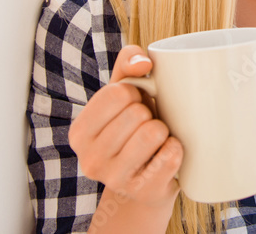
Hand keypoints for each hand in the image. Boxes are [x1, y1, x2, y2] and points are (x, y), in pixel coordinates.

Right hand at [68, 45, 183, 210]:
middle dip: (149, 113)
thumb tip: (144, 63)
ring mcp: (116, 180)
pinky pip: (171, 155)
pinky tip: (165, 156)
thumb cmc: (134, 128)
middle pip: (137, 113)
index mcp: (79, 132)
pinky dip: (176, 149)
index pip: (116, 93)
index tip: (133, 105)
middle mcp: (90, 160)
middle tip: (145, 126)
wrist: (144, 183)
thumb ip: (128, 63)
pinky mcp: (144, 192)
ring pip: (153, 133)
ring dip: (163, 131)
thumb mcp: (124, 93)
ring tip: (155, 141)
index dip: (134, 92)